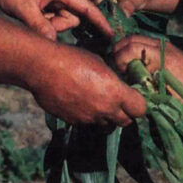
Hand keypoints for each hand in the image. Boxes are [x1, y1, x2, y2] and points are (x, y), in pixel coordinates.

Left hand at [0, 0, 113, 40]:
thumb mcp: (23, 10)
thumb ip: (41, 28)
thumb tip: (54, 46)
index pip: (87, 7)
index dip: (100, 22)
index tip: (111, 35)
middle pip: (73, 16)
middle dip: (58, 24)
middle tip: (37, 22)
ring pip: (63, 15)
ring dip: (50, 22)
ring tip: (31, 15)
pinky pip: (54, 11)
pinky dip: (45, 17)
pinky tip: (31, 12)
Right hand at [29, 43, 146, 125]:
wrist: (42, 68)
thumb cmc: (71, 58)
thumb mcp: (99, 62)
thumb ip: (111, 79)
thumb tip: (116, 85)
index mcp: (115, 92)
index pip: (140, 109)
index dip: (139, 103)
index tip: (133, 95)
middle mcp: (104, 109)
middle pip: (126, 122)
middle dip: (125, 113)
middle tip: (118, 101)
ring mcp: (88, 118)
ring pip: (107, 125)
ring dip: (107, 117)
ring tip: (98, 101)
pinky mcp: (74, 122)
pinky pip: (88, 123)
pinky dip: (88, 116)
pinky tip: (80, 102)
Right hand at [113, 35, 182, 112]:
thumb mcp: (160, 96)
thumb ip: (140, 87)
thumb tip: (123, 86)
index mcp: (158, 55)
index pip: (128, 47)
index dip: (118, 59)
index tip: (120, 73)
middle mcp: (160, 45)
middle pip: (130, 39)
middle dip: (119, 51)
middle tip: (117, 68)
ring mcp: (164, 45)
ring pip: (137, 39)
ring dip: (126, 50)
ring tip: (124, 67)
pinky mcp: (168, 48)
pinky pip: (146, 43)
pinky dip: (135, 50)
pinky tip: (136, 65)